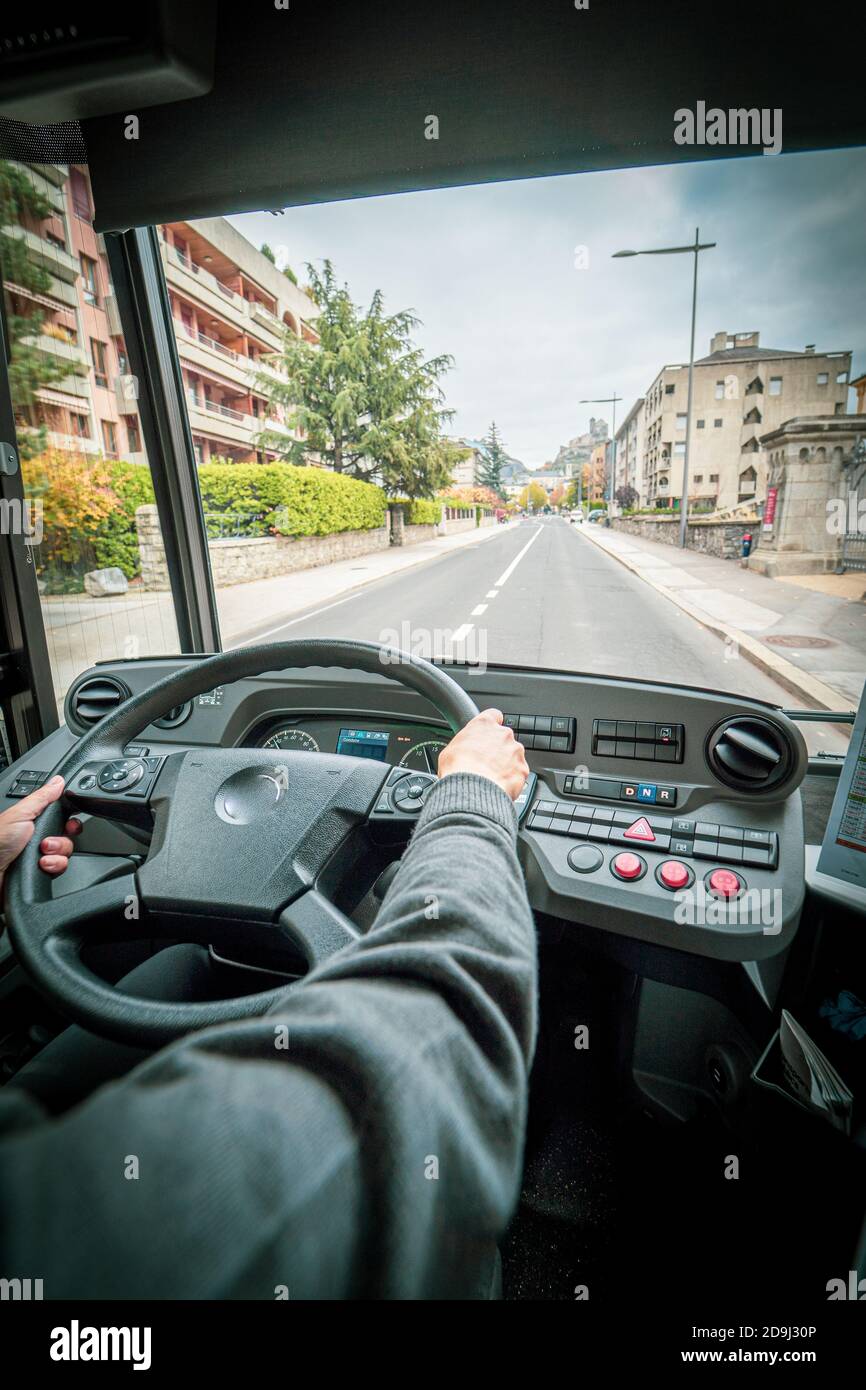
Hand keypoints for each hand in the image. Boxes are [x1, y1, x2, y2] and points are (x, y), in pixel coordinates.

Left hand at [0, 776, 81, 905]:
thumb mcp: (21, 813)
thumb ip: (42, 797)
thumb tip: (58, 781)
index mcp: (34, 821)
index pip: (62, 817)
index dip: (70, 820)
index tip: (70, 823)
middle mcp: (39, 838)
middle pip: (68, 836)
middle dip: (62, 839)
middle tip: (47, 841)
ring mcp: (41, 856)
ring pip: (66, 853)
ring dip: (56, 853)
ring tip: (41, 853)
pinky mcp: (42, 871)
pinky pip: (61, 867)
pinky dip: (54, 866)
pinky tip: (42, 865)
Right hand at [438, 708, 529, 800]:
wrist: (472, 789)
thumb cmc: (459, 769)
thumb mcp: (450, 750)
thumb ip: (463, 744)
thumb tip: (461, 752)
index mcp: (484, 724)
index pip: (493, 715)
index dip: (491, 726)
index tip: (487, 733)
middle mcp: (503, 734)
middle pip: (504, 738)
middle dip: (497, 749)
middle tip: (485, 763)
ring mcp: (515, 751)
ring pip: (513, 756)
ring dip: (505, 764)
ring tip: (491, 777)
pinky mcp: (522, 768)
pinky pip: (518, 772)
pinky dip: (511, 779)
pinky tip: (499, 785)